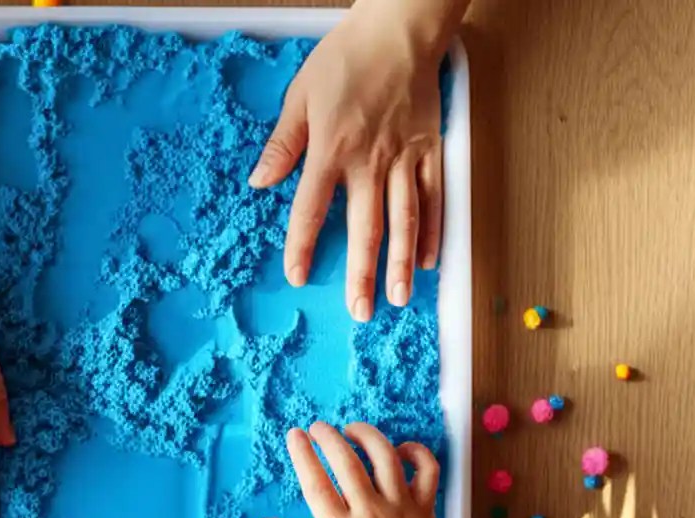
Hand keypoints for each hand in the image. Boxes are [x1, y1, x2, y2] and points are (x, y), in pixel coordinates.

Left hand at [250, 3, 447, 320]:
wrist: (400, 28)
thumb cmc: (346, 57)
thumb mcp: (300, 95)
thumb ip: (282, 143)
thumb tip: (259, 181)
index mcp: (331, 149)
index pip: (312, 209)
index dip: (303, 246)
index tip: (298, 277)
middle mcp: (370, 160)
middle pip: (365, 227)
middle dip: (361, 273)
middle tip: (359, 311)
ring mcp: (406, 157)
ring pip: (405, 219)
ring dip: (400, 263)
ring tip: (397, 299)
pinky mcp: (431, 149)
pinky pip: (434, 197)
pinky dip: (432, 230)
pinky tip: (428, 260)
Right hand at [257, 423, 497, 517]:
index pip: (317, 485)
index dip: (303, 456)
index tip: (294, 434)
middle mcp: (371, 513)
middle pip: (348, 463)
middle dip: (329, 438)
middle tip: (318, 426)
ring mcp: (401, 507)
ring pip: (386, 458)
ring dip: (367, 436)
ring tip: (352, 430)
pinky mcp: (425, 506)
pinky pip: (427, 470)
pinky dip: (416, 453)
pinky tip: (398, 450)